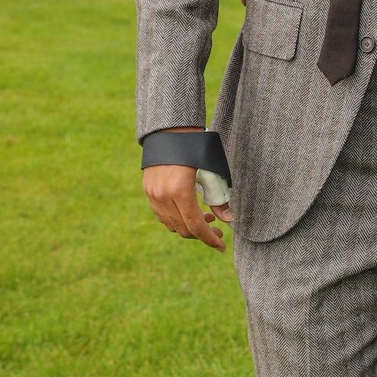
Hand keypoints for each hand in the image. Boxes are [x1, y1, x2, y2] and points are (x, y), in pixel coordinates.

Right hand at [143, 129, 231, 250]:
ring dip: (189, 227)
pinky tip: (189, 211)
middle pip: (183, 229)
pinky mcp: (148, 191)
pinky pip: (162, 215)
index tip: (222, 246)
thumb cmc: (196, 147)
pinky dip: (177, 219)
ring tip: (206, 217)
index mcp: (180, 191)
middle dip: (202, 235)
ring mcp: (152, 194)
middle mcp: (163, 196)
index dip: (211, 240)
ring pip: (171, 225)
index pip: (196, 227)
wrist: (170, 130)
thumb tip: (228, 220)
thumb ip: (219, 198)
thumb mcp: (212, 171)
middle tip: (218, 230)